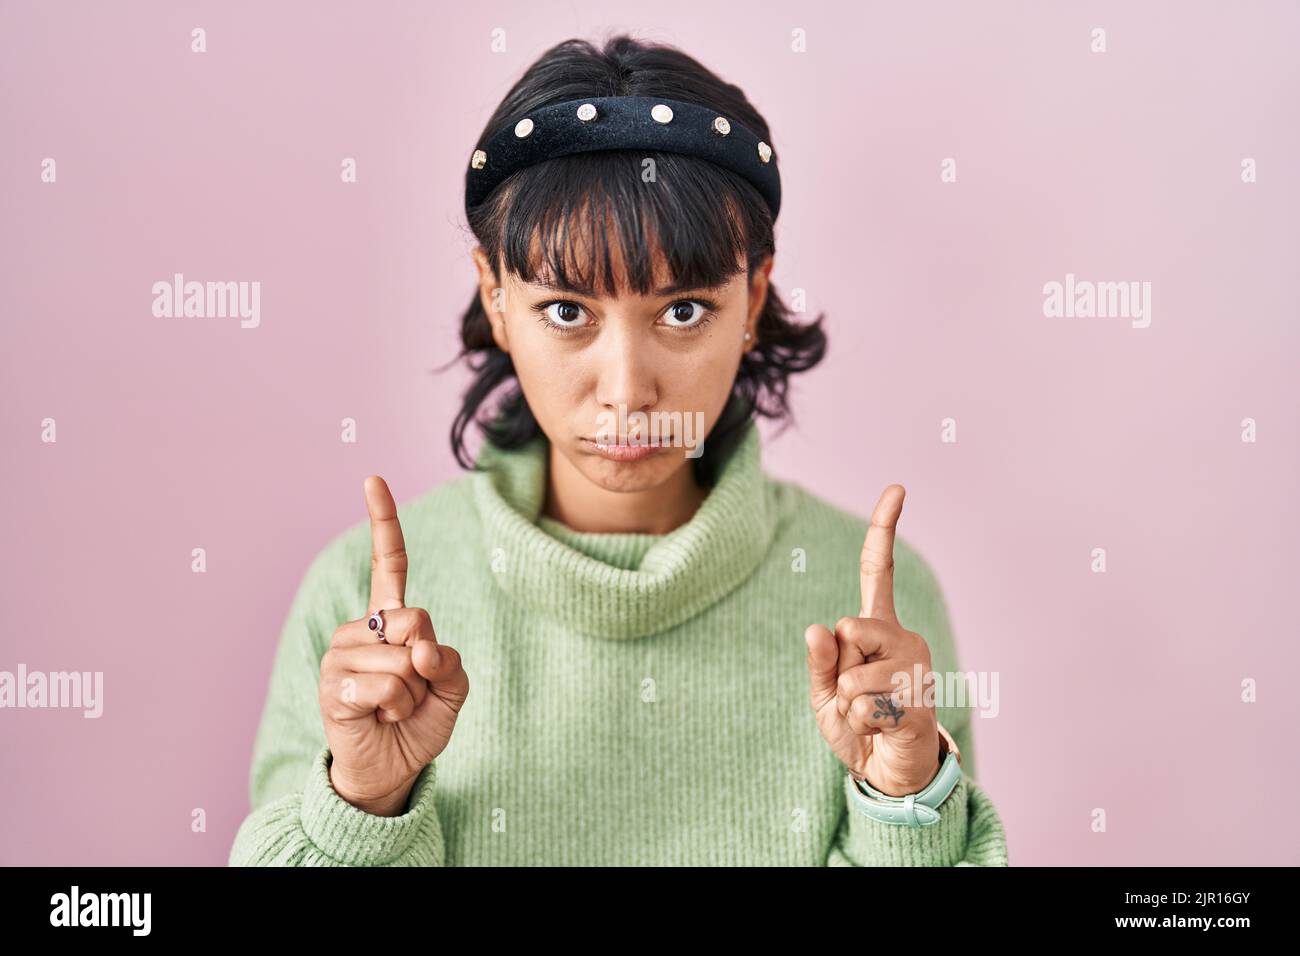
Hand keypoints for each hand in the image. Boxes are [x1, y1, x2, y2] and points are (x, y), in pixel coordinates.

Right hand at [317, 476, 469, 815]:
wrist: (392, 768)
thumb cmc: (419, 723)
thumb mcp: (452, 688)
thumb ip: (448, 660)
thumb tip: (420, 648)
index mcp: (389, 619)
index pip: (389, 563)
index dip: (383, 521)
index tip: (373, 479)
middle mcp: (360, 629)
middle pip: (416, 620)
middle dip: (428, 663)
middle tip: (410, 691)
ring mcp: (341, 654)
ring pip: (404, 658)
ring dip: (413, 693)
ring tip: (393, 707)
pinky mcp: (333, 684)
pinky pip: (387, 685)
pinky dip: (398, 707)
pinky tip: (379, 717)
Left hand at [805, 484, 941, 795]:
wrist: (887, 772)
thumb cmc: (856, 725)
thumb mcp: (824, 692)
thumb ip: (820, 661)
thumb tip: (818, 628)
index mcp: (877, 627)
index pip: (877, 571)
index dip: (884, 529)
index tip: (897, 488)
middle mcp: (902, 637)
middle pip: (850, 625)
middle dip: (839, 665)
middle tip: (855, 692)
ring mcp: (915, 667)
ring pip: (854, 675)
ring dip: (847, 703)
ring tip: (867, 715)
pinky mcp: (920, 700)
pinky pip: (866, 706)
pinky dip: (860, 723)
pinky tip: (880, 729)